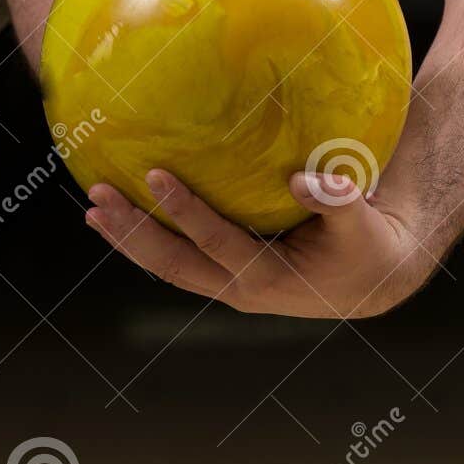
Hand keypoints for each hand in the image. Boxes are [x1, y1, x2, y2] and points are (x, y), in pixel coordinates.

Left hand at [84, 169, 432, 318]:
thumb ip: (339, 200)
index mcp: (270, 278)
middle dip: (133, 232)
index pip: (217, 243)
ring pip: (168, 267)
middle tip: (97, 198)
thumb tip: (301, 179)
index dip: (185, 212)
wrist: (370, 282)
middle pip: (173, 264)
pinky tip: (122, 216)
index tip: (155, 174)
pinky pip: (177, 260)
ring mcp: (227, 287)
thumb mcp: (364, 225)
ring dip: (129, 240)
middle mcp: (240, 290)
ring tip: (94, 209)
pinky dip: (146, 241)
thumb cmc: (368, 246)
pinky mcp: (223, 279)